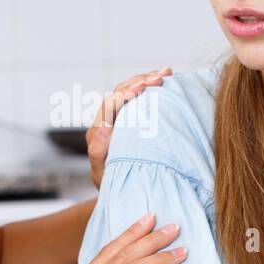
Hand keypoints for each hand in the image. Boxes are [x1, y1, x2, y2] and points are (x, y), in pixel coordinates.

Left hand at [86, 67, 171, 188]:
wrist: (119, 190)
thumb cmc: (112, 184)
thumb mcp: (104, 174)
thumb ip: (99, 152)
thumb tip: (104, 128)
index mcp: (98, 132)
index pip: (108, 106)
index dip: (122, 96)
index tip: (139, 91)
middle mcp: (105, 121)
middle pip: (119, 92)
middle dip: (139, 82)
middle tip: (160, 78)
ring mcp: (117, 118)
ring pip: (129, 90)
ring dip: (146, 80)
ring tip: (166, 73)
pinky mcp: (129, 117)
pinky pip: (138, 97)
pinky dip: (150, 86)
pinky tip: (165, 79)